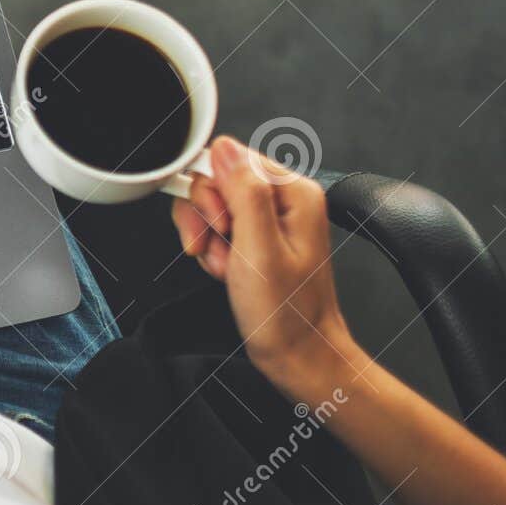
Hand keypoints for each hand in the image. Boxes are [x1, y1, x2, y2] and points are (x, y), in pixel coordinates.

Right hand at [170, 136, 360, 402]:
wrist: (299, 355)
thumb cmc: (287, 315)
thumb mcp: (258, 249)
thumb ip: (243, 193)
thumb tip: (224, 149)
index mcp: (293, 193)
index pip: (230, 159)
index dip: (212, 193)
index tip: (218, 227)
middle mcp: (284, 200)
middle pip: (217, 181)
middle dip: (206, 219)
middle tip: (219, 249)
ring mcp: (270, 220)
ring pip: (212, 206)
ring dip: (208, 239)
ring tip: (226, 266)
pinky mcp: (256, 238)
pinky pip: (218, 229)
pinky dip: (213, 252)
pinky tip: (227, 272)